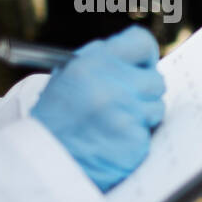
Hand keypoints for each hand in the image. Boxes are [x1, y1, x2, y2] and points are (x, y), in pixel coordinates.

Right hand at [30, 26, 165, 191]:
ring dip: (142, 116)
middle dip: (143, 91)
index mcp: (94, 62)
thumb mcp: (69, 76)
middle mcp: (112, 85)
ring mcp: (126, 113)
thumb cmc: (58, 116)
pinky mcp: (135, 139)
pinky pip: (150, 132)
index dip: (145, 56)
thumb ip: (105, 63)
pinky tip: (114, 140)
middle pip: (156, 79)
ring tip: (113, 123)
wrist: (44, 159)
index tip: (142, 66)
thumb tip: (142, 60)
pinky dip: (136, 137)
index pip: (142, 42)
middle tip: (123, 102)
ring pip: (157, 107)